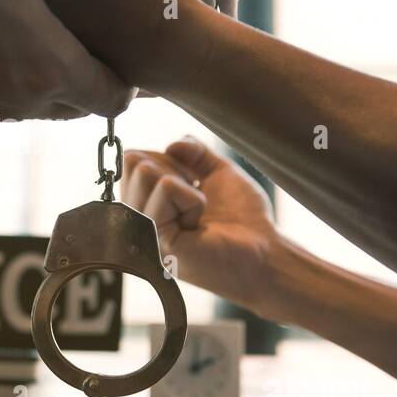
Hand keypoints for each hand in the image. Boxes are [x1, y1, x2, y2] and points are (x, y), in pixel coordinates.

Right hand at [0, 0, 148, 125]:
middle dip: (85, 69)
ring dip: (38, 68)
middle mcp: (16, 105)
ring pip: (29, 101)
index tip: (122, 37)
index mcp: (49, 70)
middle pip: (74, 103)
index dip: (127, 71)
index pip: (115, 98)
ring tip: (30, 14)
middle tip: (82, 22)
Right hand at [121, 137, 279, 313]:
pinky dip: (193, 198)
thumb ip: (195, 152)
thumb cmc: (244, 220)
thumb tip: (171, 144)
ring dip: (184, 183)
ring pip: (144, 172)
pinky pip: (166, 188)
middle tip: (196, 195)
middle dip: (172, 166)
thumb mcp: (219, 172)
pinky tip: (199, 223)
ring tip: (198, 212)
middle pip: (132, 162)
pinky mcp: (159, 238)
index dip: (166, 158)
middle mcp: (141, 216)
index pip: (132, 159)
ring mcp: (146, 229)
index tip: (193, 181)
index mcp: (149, 202)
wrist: (264, 252)